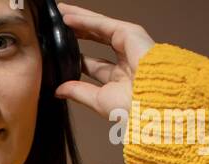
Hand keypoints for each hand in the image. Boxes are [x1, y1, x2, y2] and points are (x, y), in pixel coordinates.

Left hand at [54, 4, 155, 119]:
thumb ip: (78, 92)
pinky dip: (84, 20)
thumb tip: (59, 90)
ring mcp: (128, 44)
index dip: (78, 56)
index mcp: (119, 78)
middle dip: (77, 31)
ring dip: (79, 18)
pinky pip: (102, 24)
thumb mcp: (98, 99)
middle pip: (95, 40)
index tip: (62, 53)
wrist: (149, 100)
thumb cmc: (131, 107)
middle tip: (59, 26)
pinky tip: (68, 17)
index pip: (93, 63)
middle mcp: (124, 59)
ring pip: (98, 27)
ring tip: (60, 12)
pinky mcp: (129, 33)